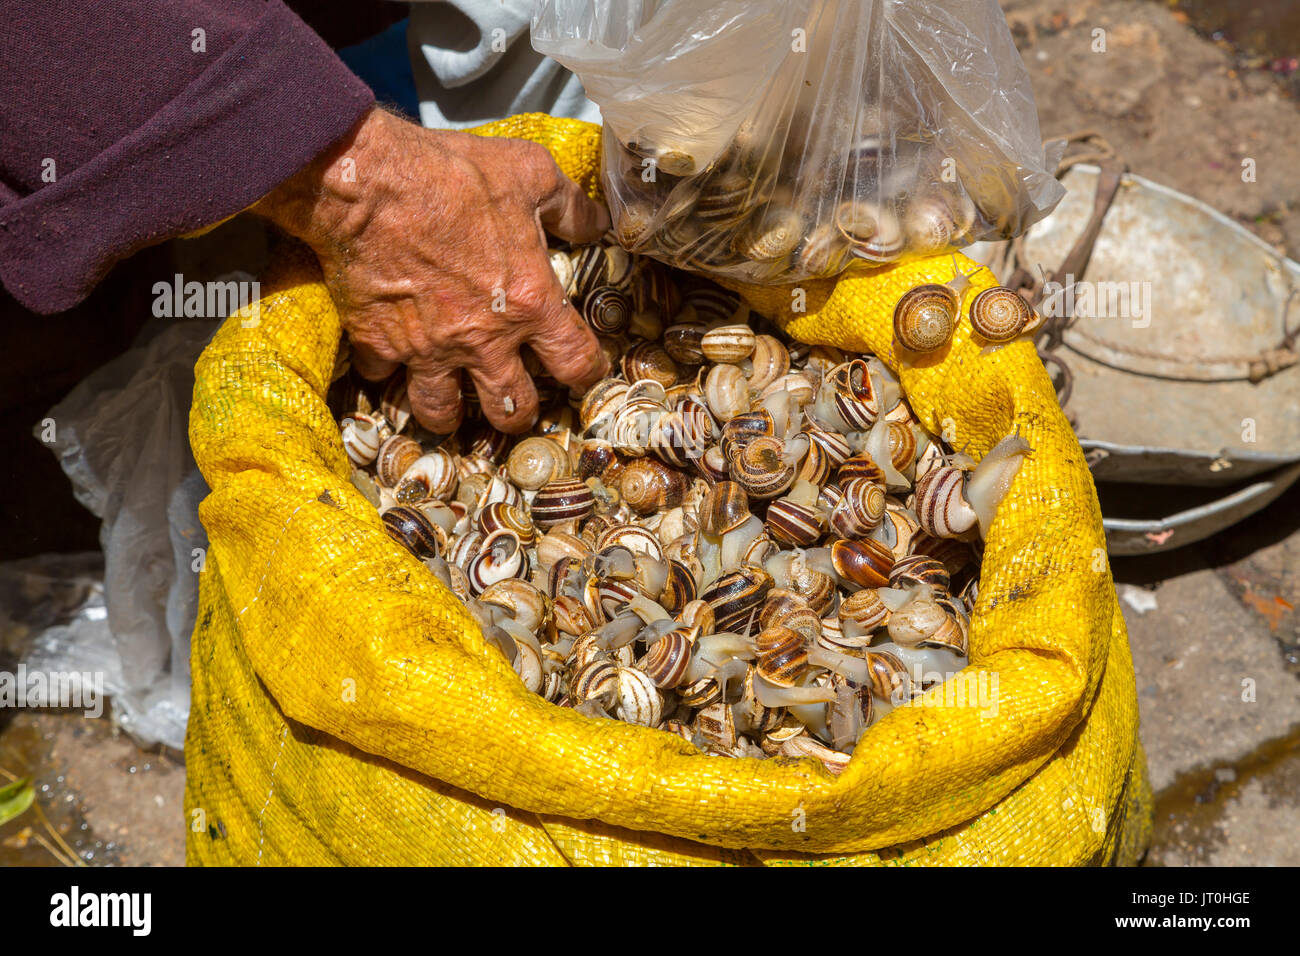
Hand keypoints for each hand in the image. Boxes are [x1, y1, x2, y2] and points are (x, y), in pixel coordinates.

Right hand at [256, 107, 610, 432]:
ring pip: (442, 412)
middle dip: (518, 414)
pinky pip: (382, 376)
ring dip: (449, 415)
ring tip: (451, 408)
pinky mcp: (379, 342)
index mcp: (530, 303)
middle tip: (514, 404)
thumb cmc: (455, 174)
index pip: (575, 362)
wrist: (371, 181)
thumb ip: (569, 206)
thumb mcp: (530, 173)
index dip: (586, 375)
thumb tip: (598, 223)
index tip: (583, 376)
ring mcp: (430, 347)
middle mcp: (484, 339)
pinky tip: (388, 361)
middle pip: (511, 408)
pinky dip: (384, 372)